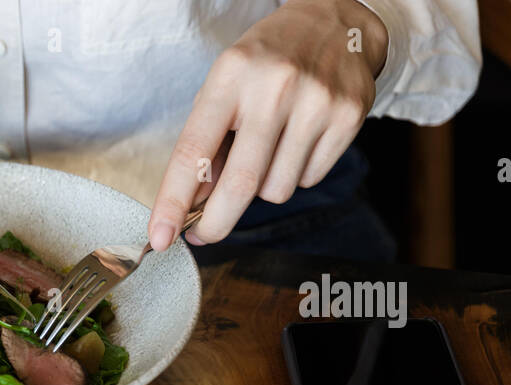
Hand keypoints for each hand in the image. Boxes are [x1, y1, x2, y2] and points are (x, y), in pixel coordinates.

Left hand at [148, 0, 387, 250]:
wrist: (338, 22)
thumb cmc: (267, 60)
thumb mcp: (225, 85)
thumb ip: (207, 142)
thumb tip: (191, 204)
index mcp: (231, 76)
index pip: (194, 152)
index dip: (173, 201)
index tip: (162, 236)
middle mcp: (275, 88)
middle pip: (239, 185)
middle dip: (216, 223)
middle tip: (204, 234)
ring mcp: (316, 103)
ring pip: (275, 191)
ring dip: (263, 187)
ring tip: (268, 151)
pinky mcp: (348, 117)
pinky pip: (308, 180)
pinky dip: (296, 174)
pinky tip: (298, 141)